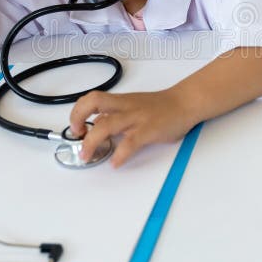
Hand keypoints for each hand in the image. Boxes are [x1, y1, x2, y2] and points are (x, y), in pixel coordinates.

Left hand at [69, 90, 196, 167]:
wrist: (185, 103)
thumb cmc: (161, 107)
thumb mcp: (134, 106)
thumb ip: (116, 114)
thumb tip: (98, 124)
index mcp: (121, 101)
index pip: (92, 98)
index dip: (78, 111)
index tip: (75, 127)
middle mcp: (125, 107)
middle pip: (94, 103)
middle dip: (78, 118)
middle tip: (77, 136)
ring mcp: (136, 118)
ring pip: (106, 125)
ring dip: (91, 142)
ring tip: (87, 155)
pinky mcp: (149, 130)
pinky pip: (130, 143)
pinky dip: (120, 155)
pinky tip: (115, 162)